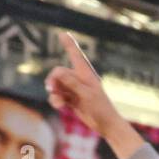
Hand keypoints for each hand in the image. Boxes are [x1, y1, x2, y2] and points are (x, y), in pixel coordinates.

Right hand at [46, 32, 143, 158]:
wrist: (106, 125)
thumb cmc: (101, 108)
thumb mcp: (86, 94)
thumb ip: (72, 82)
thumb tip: (57, 71)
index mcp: (86, 74)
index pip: (76, 55)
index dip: (69, 44)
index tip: (63, 33)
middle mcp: (79, 80)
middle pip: (59, 72)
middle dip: (53, 80)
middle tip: (52, 88)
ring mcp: (74, 90)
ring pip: (56, 85)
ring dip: (54, 92)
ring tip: (59, 102)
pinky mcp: (71, 100)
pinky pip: (58, 96)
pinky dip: (56, 100)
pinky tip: (59, 106)